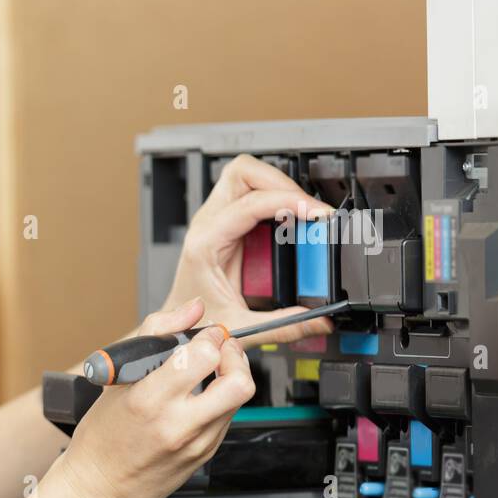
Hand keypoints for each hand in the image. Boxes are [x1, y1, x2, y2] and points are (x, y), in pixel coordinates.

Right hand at [48, 298, 254, 497]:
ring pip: (238, 400)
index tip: (205, 335)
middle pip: (239, 383)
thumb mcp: (116, 379)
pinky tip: (196, 401)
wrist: (98, 487)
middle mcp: (177, 424)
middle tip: (221, 353)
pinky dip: (218, 403)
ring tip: (208, 375)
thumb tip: (191, 309)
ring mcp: (195, 445)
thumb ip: (156, 334)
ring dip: (230, 378)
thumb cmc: (101, 436)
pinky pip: (226, 420)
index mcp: (150, 400)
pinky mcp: (204, 456)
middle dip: (235, 358)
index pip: (204, 356)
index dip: (211, 337)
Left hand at [162, 154, 336, 346]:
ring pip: (246, 175)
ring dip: (279, 185)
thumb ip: (282, 324)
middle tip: (311, 207)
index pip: (249, 204)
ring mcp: (215, 218)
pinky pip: (251, 192)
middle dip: (282, 182)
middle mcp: (207, 223)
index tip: (318, 213)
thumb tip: (320, 319)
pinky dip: (276, 196)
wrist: (177, 323)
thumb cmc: (194, 320)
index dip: (288, 201)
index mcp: (205, 243)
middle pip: (243, 172)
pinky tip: (292, 215)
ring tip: (305, 209)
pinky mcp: (226, 221)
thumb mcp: (240, 325)